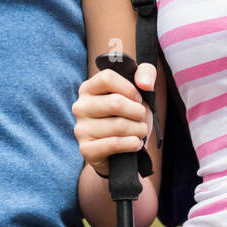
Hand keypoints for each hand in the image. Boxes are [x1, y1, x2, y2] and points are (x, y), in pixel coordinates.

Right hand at [72, 62, 155, 177]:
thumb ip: (146, 74)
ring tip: (140, 132)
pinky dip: (132, 144)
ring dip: (138, 130)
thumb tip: (145, 83)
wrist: (120, 152)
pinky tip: (136, 143)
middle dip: (138, 112)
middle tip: (141, 118)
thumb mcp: (138, 92)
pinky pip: (114, 144)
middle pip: (115, 102)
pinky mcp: (86, 149)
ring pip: (119, 125)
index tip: (138, 98)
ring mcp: (81, 129)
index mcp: (88, 88)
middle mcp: (80, 107)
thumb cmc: (128, 116)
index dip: (129, 88)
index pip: (107, 78)